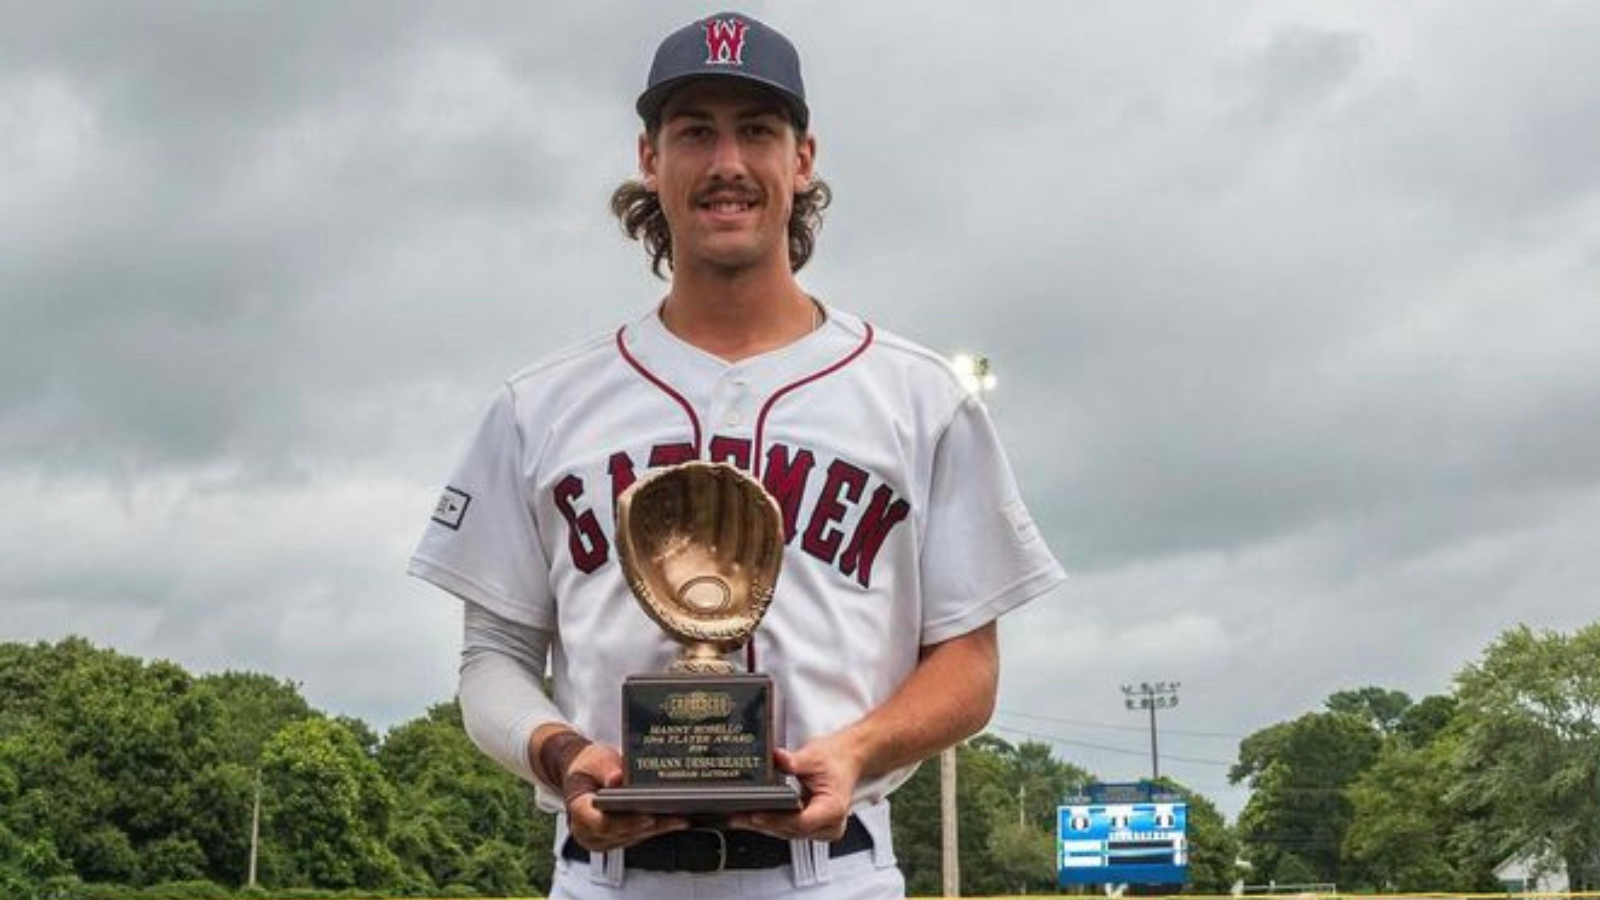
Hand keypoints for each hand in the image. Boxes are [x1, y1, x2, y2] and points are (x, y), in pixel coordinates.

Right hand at [562, 743, 687, 851]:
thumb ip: (606, 769)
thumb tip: (617, 779)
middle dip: (651, 825)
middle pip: (623, 832)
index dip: (628, 822)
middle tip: (677, 817)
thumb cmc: (588, 765)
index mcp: (578, 809)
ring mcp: (600, 839)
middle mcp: (586, 830)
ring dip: (657, 829)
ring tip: (681, 818)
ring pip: (633, 837)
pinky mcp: (613, 840)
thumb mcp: (596, 760)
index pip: (603, 822)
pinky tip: (673, 820)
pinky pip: (636, 836)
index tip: (649, 817)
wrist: (582, 772)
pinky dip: (654, 828)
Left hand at [728, 733, 862, 841]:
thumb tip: (778, 759)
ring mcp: (822, 829)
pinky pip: (789, 829)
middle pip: (790, 830)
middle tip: (737, 816)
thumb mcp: (814, 755)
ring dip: (763, 825)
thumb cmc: (836, 759)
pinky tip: (753, 817)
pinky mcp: (813, 828)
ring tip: (739, 817)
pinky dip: (772, 822)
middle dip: (762, 823)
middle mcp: (829, 824)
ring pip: (787, 833)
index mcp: (833, 808)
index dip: (775, 819)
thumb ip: (795, 761)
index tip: (754, 814)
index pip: (800, 821)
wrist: (848, 759)